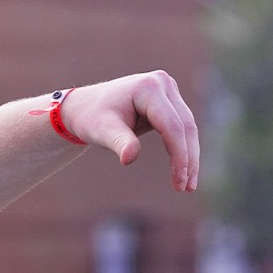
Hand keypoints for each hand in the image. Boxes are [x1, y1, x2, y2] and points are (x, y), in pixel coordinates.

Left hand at [61, 70, 198, 192]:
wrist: (83, 107)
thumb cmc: (90, 118)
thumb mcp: (102, 131)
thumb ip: (119, 142)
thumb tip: (129, 159)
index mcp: (148, 88)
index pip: (172, 126)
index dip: (179, 154)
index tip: (179, 180)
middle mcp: (162, 83)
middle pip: (184, 126)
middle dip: (187, 159)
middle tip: (186, 188)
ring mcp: (167, 90)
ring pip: (187, 127)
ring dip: (189, 157)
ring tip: (187, 186)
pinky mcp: (168, 100)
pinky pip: (180, 127)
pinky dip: (182, 149)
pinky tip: (183, 171)